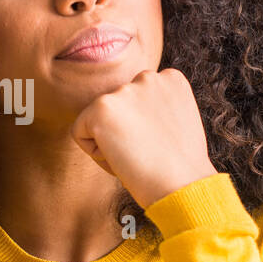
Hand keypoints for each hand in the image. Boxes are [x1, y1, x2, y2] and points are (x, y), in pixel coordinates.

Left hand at [70, 68, 217, 207]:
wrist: (182, 184)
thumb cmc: (180, 168)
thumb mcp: (177, 124)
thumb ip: (156, 109)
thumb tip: (128, 116)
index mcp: (170, 78)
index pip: (136, 102)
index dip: (144, 130)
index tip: (160, 145)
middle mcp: (148, 77)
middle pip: (117, 109)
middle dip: (125, 133)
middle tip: (147, 153)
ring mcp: (124, 90)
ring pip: (99, 121)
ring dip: (111, 142)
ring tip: (137, 156)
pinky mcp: (102, 107)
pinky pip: (79, 133)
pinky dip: (95, 153)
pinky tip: (122, 158)